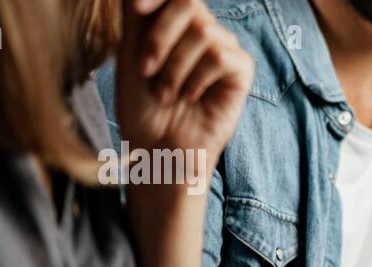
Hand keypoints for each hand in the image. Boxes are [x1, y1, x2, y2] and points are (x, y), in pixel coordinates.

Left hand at [115, 0, 253, 170]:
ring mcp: (223, 49)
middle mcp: (201, 30)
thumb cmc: (143, 106)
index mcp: (173, 22)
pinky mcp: (241, 70)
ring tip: (167, 94)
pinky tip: (192, 97)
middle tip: (146, 69)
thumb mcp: (130, 52)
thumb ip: (138, 15)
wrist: (158, 147)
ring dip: (176, 67)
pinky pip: (220, 57)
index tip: (136, 9)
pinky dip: (198, 79)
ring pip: (203, 32)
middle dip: (161, 36)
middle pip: (188, 3)